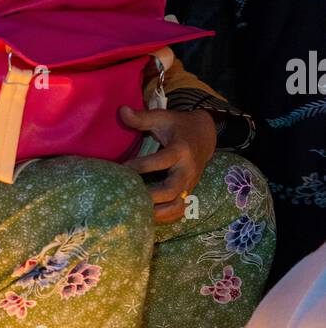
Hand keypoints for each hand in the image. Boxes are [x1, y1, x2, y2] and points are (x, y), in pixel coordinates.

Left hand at [120, 105, 216, 222]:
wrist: (205, 136)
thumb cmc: (178, 126)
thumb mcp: (162, 117)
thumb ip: (142, 118)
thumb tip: (121, 110)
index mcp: (181, 150)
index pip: (162, 161)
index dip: (142, 166)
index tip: (123, 168)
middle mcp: (187, 169)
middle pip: (172, 189)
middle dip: (150, 195)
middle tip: (128, 197)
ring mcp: (189, 183)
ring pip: (177, 205)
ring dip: (157, 212)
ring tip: (136, 213)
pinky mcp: (188, 192)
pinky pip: (179, 210)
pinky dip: (165, 217)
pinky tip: (146, 218)